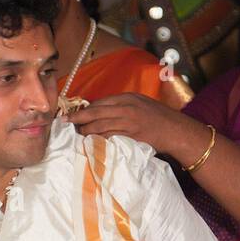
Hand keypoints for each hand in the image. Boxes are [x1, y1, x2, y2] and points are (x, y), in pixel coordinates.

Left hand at [67, 93, 200, 158]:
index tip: (72, 114)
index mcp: (127, 98)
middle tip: (64, 123)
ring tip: (76, 134)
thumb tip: (99, 111)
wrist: (175, 130)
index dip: (83, 109)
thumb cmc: (157, 117)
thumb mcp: (139, 104)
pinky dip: (97, 140)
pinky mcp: (130, 136)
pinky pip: (108, 138)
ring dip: (85, 131)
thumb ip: (121, 106)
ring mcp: (127, 122)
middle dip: (77, 118)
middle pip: (94, 113)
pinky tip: (89, 142)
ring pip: (99, 126)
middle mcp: (126, 108)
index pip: (99, 103)